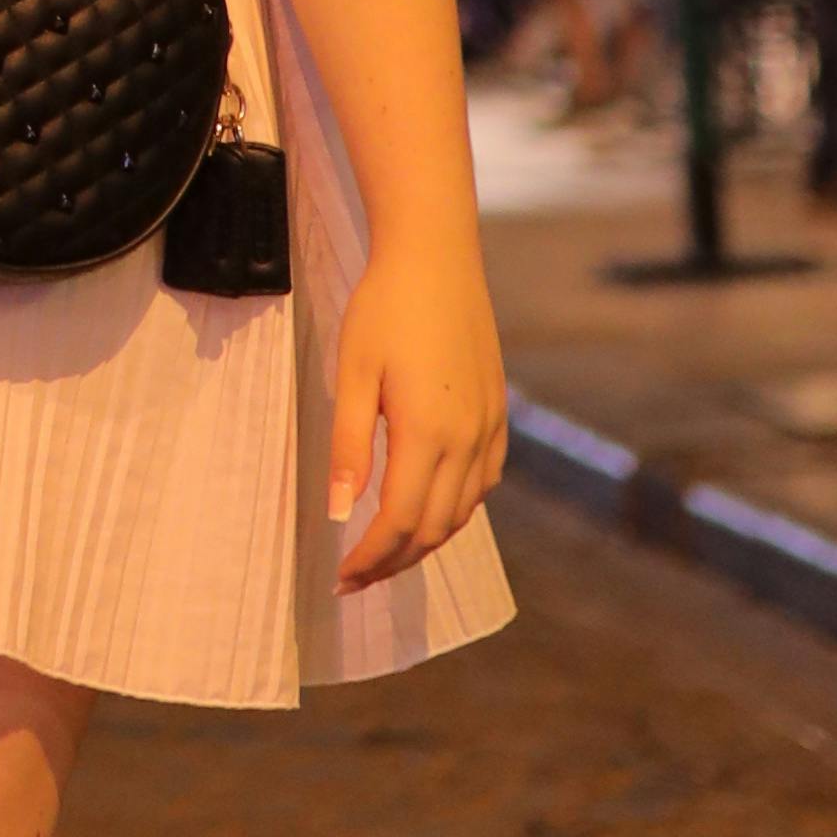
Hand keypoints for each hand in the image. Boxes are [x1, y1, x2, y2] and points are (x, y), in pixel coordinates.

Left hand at [327, 236, 504, 590]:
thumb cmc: (384, 309)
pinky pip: (483, 484)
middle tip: (356, 577)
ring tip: (385, 553)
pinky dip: (454, 511)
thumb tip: (337, 513)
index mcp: (427, 432)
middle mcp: (467, 439)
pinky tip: (428, 511)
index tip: (341, 577)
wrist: (437, 258)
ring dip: (424, 542)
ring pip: (462, 513)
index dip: (370, 557)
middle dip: (394, 561)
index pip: (399, 521)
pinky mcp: (498, 414)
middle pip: (433, 528)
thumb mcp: (352, 374)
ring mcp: (489, 428)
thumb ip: (347, 447)